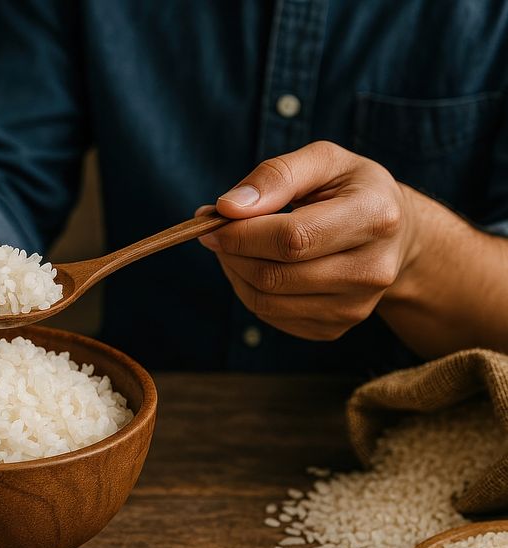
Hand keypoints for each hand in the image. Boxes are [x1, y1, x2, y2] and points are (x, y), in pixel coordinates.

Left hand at [196, 141, 424, 340]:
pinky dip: (248, 291)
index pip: (292, 239)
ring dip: (234, 272)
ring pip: (265, 301)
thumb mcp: (324, 161)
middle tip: (214, 232)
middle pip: (275, 275)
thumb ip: (276, 175)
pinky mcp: (335, 328)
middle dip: (231, 252)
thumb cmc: (351, 190)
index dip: (241, 233)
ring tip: (233, 246)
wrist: (393, 235)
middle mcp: (372, 270)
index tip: (211, 220)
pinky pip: (270, 317)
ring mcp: (355, 306)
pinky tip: (254, 266)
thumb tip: (228, 207)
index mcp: (374, 217)